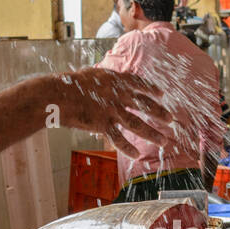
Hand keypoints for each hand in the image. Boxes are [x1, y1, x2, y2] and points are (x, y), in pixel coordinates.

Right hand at [56, 67, 173, 155]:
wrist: (58, 94)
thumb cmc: (69, 84)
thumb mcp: (90, 74)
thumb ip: (103, 79)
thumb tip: (106, 77)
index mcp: (114, 80)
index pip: (137, 83)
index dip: (150, 89)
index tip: (161, 94)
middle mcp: (117, 95)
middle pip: (144, 104)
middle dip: (159, 112)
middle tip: (171, 119)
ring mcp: (111, 110)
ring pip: (137, 124)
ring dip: (151, 134)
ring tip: (163, 141)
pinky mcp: (103, 124)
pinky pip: (118, 138)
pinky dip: (127, 147)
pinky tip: (137, 154)